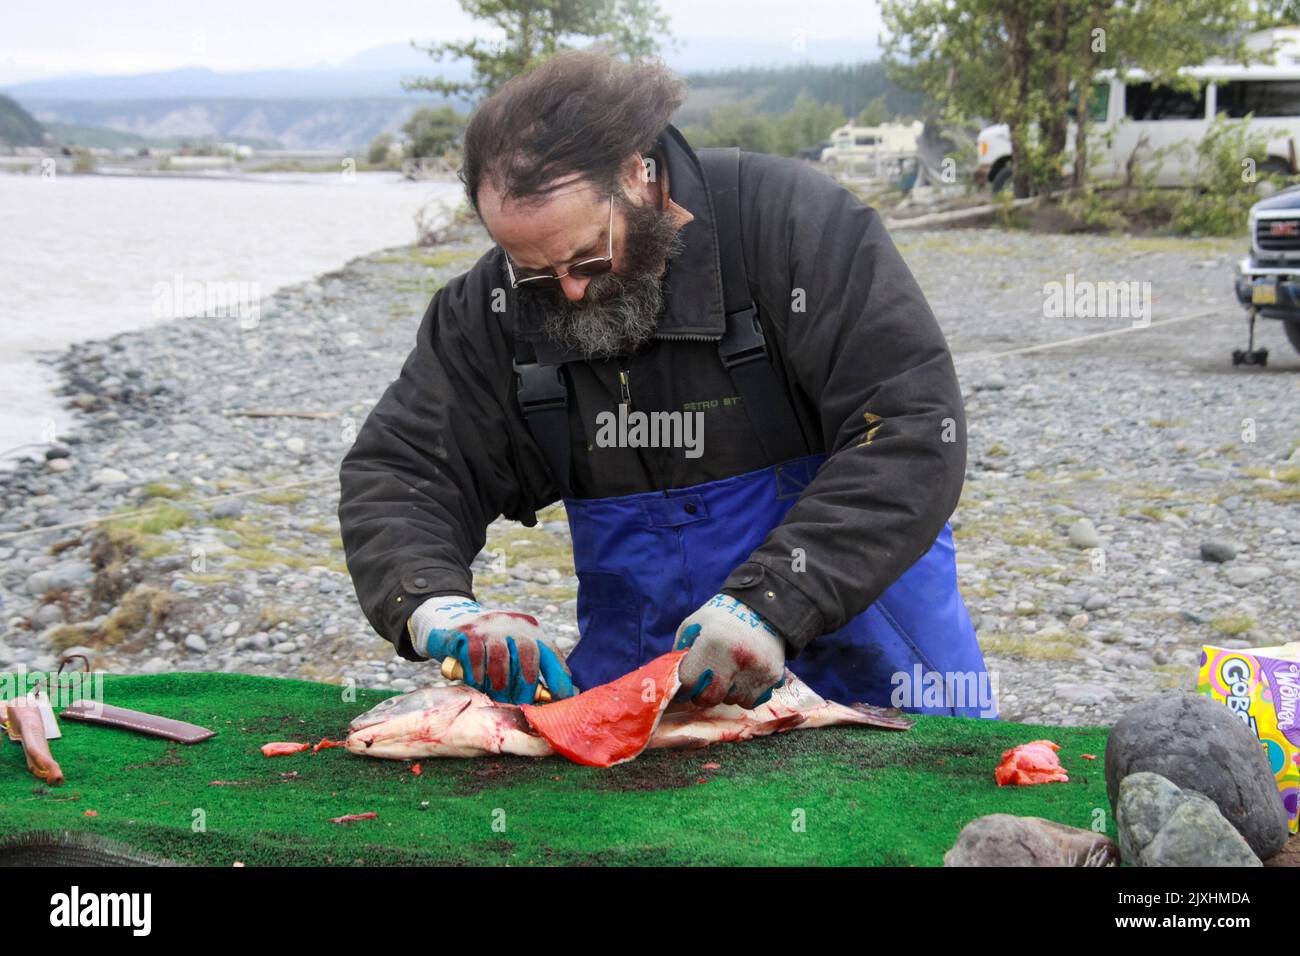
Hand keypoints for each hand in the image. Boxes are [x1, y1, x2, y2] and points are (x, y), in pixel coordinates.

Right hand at [410, 596, 574, 703]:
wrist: (449, 620)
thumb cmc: (488, 646)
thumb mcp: (513, 649)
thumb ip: (529, 669)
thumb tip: (549, 700)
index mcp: (532, 630)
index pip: (552, 656)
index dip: (559, 681)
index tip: (561, 702)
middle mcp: (514, 625)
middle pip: (527, 659)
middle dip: (524, 688)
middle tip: (518, 705)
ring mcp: (491, 627)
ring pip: (501, 662)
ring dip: (498, 685)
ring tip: (494, 695)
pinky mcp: (468, 632)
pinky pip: (476, 659)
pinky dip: (477, 676)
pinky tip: (475, 682)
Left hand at [673, 593, 784, 707]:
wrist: (762, 608)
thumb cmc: (720, 618)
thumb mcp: (693, 625)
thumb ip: (681, 654)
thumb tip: (673, 683)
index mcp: (713, 643)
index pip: (691, 684)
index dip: (684, 688)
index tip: (685, 686)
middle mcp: (737, 657)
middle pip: (712, 698)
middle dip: (704, 693)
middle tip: (706, 682)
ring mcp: (758, 668)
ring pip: (733, 701)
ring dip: (727, 693)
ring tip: (729, 671)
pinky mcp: (773, 676)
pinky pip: (752, 700)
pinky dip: (745, 693)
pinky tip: (744, 675)